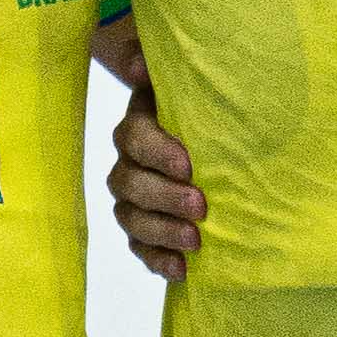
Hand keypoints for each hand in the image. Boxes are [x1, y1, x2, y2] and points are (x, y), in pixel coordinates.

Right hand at [108, 76, 205, 279]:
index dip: (157, 153)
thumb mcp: (186, 83)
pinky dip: (158, 260)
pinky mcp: (145, 228)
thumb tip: (138, 65)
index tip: (189, 165)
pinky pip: (140, 248)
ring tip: (196, 241)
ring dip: (161, 232)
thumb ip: (158, 69)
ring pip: (131, 218)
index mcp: (138, 126)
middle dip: (164, 197)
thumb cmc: (199, 105)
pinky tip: (181, 271)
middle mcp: (128, 164)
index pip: (134, 139)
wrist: (207, 132)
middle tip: (201, 205)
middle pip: (129, 184)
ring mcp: (133, 199)